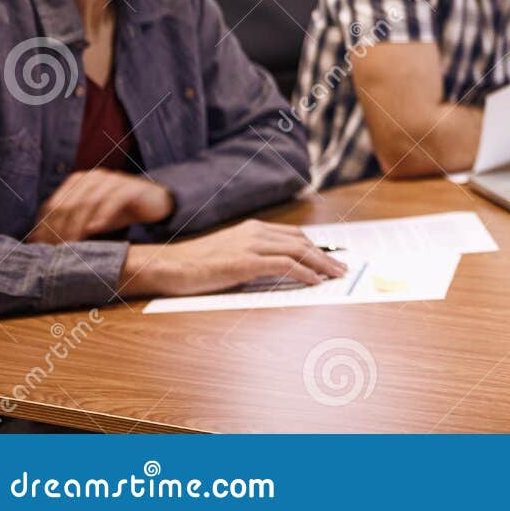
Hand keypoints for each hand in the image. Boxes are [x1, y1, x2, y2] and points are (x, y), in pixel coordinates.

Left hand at [28, 170, 173, 243]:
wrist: (154, 203)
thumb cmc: (117, 211)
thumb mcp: (89, 218)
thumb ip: (68, 224)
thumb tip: (38, 241)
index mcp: (78, 180)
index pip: (54, 204)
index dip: (46, 226)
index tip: (44, 247)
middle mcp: (93, 176)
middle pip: (68, 204)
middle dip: (60, 229)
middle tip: (58, 250)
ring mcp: (112, 180)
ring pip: (87, 203)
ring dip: (78, 226)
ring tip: (74, 245)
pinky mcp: (130, 187)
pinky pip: (112, 202)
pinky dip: (102, 216)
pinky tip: (95, 230)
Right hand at [118, 220, 349, 298]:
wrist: (168, 266)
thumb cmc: (195, 266)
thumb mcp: (229, 255)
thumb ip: (253, 257)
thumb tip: (277, 272)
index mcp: (253, 228)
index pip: (294, 235)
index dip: (315, 247)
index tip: (329, 258)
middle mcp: (256, 232)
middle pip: (302, 241)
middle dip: (325, 255)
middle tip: (341, 269)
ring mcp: (251, 244)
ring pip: (299, 250)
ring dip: (321, 264)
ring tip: (335, 276)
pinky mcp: (246, 261)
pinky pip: (285, 265)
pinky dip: (304, 272)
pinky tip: (314, 282)